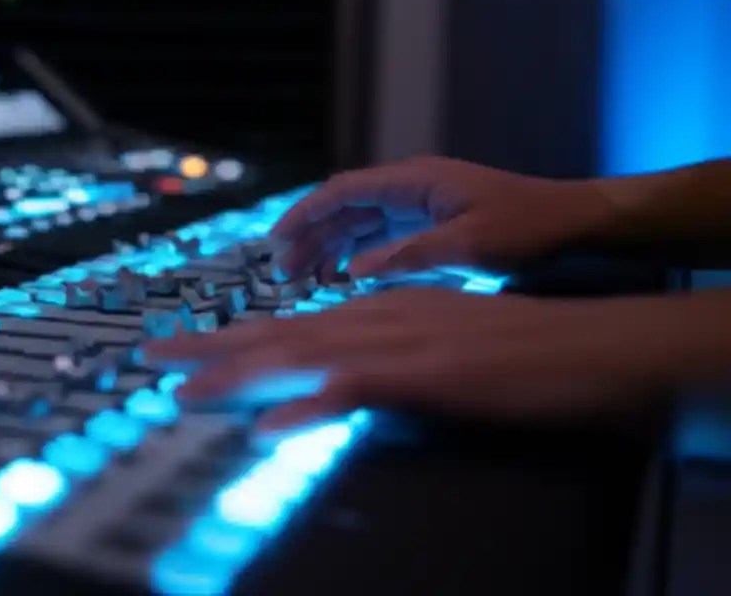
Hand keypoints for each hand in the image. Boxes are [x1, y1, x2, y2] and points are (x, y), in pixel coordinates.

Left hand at [144, 289, 724, 433]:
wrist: (590, 344)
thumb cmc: (518, 350)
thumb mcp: (436, 342)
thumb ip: (384, 354)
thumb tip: (335, 378)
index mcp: (376, 309)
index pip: (286, 324)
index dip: (227, 338)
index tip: (178, 350)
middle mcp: (375, 316)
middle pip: (275, 333)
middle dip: (207, 349)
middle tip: (149, 360)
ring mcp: (399, 341)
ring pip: (300, 355)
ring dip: (237, 377)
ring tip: (184, 393)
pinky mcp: (428, 373)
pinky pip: (355, 390)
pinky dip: (307, 408)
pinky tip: (270, 430)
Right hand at [271, 156, 614, 280]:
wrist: (578, 225)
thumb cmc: (529, 229)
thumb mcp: (468, 246)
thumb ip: (407, 257)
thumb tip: (352, 273)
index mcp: (415, 181)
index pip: (343, 192)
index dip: (304, 215)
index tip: (276, 241)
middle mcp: (411, 188)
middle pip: (344, 209)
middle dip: (310, 237)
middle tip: (283, 272)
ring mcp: (421, 205)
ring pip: (359, 225)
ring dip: (330, 248)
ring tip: (305, 280)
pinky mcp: (433, 225)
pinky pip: (380, 238)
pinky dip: (357, 257)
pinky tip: (344, 281)